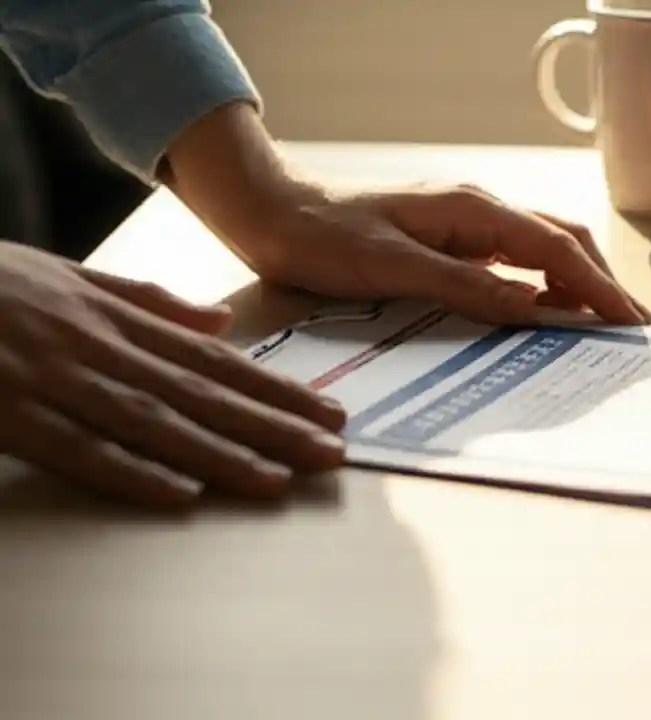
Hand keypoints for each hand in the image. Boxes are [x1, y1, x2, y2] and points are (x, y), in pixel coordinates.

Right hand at [0, 241, 347, 508]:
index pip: (216, 362)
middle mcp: (99, 349)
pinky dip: (128, 471)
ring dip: (221, 455)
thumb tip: (221, 323)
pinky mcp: (10, 414)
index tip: (327, 414)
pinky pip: (76, 449)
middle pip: (200, 395)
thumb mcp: (69, 278)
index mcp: (116, 319)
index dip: (276, 390)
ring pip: (154, 424)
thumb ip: (147, 301)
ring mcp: (54, 382)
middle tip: (331, 454)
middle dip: (271, 427)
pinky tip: (178, 494)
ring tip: (279, 480)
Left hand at [241, 182, 650, 325]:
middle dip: (602, 285)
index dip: (599, 288)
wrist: (274, 213)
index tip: (631, 324)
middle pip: (565, 242)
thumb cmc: (323, 237)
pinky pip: (516, 261)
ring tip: (598, 329)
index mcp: (474, 210)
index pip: (558, 250)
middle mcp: (481, 211)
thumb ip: (466, 286)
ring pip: (545, 250)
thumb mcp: (392, 266)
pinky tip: (543, 314)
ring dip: (577, 286)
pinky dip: (544, 287)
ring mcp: (469, 225)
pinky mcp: (455, 241)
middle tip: (630, 331)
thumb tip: (534, 310)